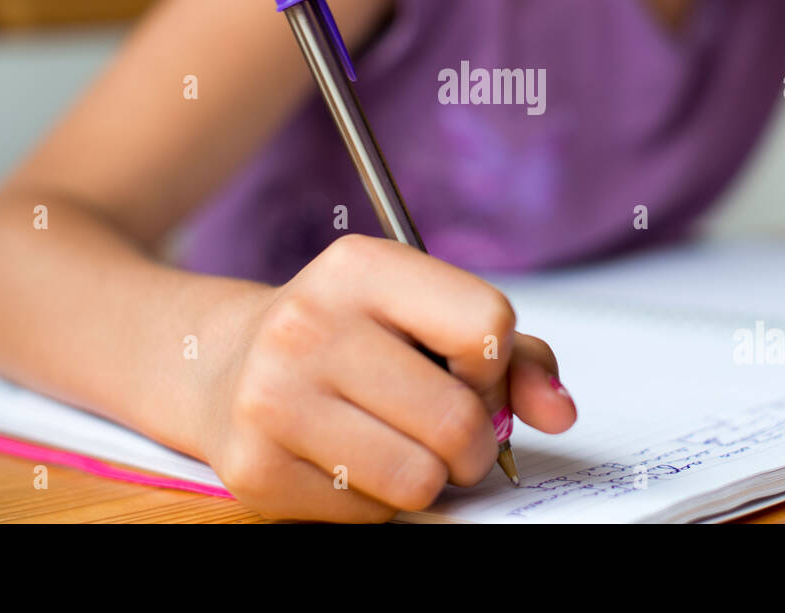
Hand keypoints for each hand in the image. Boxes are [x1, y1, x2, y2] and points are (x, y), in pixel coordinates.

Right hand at [199, 233, 576, 520]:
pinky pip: (369, 517)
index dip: (494, 367)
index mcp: (361, 267)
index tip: (467, 372)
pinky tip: (349, 459)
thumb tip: (559, 412)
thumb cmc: (349, 336)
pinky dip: (376, 501)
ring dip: (427, 477)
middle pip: (457, 419)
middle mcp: (308, 324)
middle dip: (470, 441)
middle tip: (444, 430)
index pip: (487, 325)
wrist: (225, 362)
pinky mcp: (254, 467)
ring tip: (398, 445)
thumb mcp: (426, 314)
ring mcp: (273, 398)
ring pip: (418, 481)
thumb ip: (513, 355)